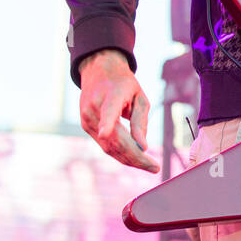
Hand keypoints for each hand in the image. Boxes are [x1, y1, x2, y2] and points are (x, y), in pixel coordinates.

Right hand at [79, 49, 159, 172]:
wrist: (99, 73)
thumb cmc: (124, 85)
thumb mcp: (139, 96)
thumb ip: (140, 120)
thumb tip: (143, 147)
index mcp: (111, 94)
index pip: (108, 109)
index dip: (106, 122)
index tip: (104, 133)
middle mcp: (95, 107)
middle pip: (114, 138)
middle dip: (135, 156)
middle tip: (155, 168)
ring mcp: (87, 118)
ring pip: (109, 146)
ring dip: (130, 160)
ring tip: (150, 166)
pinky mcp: (85, 126)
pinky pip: (105, 145)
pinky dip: (121, 154)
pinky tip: (136, 160)